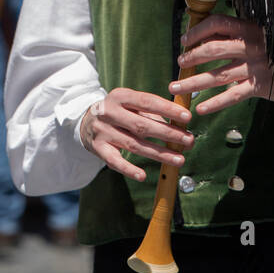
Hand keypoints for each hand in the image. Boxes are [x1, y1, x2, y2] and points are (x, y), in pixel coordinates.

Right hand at [79, 88, 193, 181]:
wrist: (85, 122)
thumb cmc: (118, 113)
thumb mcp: (131, 106)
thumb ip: (153, 114)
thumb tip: (181, 125)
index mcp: (120, 96)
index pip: (147, 102)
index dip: (168, 110)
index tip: (187, 117)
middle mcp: (109, 112)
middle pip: (142, 125)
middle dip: (168, 134)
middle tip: (188, 140)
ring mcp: (103, 131)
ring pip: (134, 145)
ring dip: (159, 154)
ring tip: (179, 159)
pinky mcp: (98, 148)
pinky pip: (115, 162)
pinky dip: (129, 169)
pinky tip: (143, 176)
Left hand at [168, 15, 273, 113]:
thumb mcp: (259, 36)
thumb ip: (236, 36)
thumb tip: (204, 38)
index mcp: (249, 28)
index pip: (218, 23)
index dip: (198, 30)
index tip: (184, 40)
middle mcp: (251, 46)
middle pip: (214, 49)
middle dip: (192, 56)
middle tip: (179, 63)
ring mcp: (255, 67)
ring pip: (218, 75)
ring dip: (194, 82)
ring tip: (176, 88)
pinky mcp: (259, 87)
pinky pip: (232, 96)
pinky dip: (215, 103)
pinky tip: (200, 109)